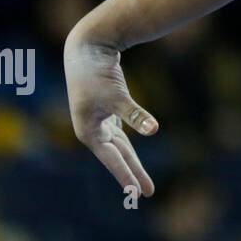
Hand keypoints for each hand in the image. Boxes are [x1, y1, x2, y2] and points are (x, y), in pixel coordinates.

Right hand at [64, 26, 158, 197]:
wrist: (86, 47)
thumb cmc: (96, 73)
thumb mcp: (117, 95)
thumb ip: (136, 114)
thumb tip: (154, 130)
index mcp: (89, 132)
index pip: (112, 159)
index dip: (126, 176)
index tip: (137, 193)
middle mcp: (92, 130)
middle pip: (118, 157)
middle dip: (133, 174)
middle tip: (148, 193)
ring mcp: (99, 121)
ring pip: (120, 147)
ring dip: (132, 162)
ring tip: (143, 182)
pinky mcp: (107, 110)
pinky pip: (120, 134)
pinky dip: (127, 145)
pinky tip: (132, 155)